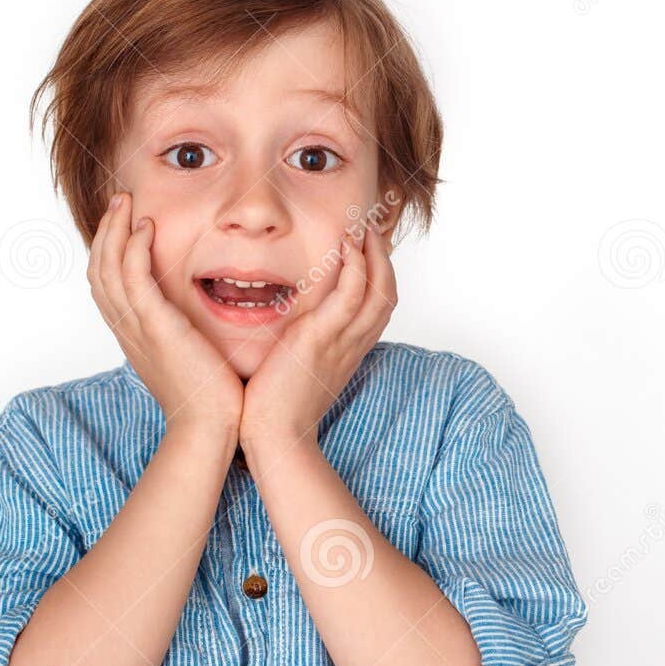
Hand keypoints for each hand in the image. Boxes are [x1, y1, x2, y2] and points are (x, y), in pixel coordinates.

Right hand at [87, 192, 243, 439]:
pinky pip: (135, 279)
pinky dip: (135, 249)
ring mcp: (138, 328)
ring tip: (127, 203)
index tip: (123, 222)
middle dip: (106, 231)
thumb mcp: (186, 357)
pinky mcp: (158, 327)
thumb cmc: (208, 397)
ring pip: (109, 268)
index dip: (108, 249)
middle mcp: (128, 329)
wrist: (210, 426)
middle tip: (119, 201)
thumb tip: (190, 319)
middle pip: (98, 269)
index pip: (106, 283)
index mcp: (132, 334)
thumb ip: (179, 333)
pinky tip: (147, 228)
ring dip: (116, 230)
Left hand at [240, 222, 396, 454]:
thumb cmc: (279, 408)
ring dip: (374, 254)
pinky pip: (350, 295)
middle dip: (383, 257)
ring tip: (361, 228)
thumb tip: (294, 328)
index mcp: (350, 351)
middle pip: (388, 293)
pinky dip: (354, 267)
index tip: (367, 249)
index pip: (379, 306)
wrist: (276, 437)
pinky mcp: (321, 338)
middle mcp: (354, 344)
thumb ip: (306, 345)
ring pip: (379, 290)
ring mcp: (342, 341)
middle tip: (370, 229)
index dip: (379, 275)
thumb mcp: (301, 369)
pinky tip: (346, 245)